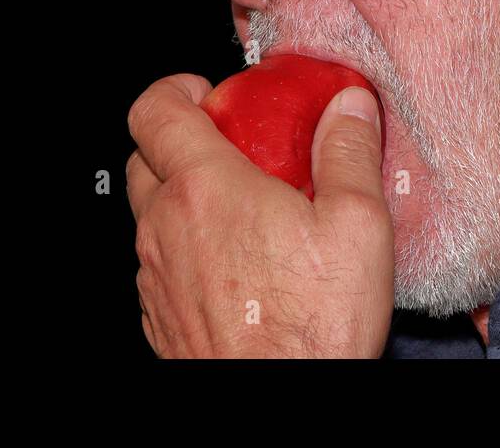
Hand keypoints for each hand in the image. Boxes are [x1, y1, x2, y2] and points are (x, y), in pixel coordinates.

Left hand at [125, 73, 393, 357]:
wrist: (282, 410)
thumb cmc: (311, 330)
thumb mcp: (357, 225)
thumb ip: (349, 152)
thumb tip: (349, 106)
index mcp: (206, 189)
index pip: (153, 110)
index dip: (175, 89)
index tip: (209, 93)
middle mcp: (166, 227)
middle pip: (143, 157)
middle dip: (180, 140)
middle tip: (232, 147)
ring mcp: (156, 276)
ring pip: (150, 214)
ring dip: (184, 198)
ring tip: (245, 210)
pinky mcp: (159, 317)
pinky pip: (159, 263)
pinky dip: (187, 247)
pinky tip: (237, 263)